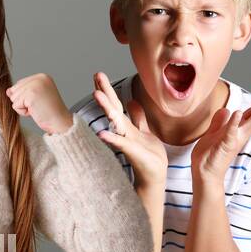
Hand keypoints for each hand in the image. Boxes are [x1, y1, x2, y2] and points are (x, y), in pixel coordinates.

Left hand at [6, 73, 72, 134]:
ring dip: (23, 107)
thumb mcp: (34, 98)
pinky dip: (23, 112)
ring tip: (37, 108)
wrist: (61, 122)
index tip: (40, 102)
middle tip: (39, 106)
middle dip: (23, 101)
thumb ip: (22, 91)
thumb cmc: (50, 112)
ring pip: (13, 98)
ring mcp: (35, 86)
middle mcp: (39, 78)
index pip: (19, 84)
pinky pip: (15, 105)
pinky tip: (35, 112)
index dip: (25, 97)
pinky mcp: (30, 95)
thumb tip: (8, 91)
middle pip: (14, 90)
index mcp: (42, 77)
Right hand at [92, 71, 167, 186]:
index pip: (116, 104)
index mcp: (128, 126)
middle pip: (113, 107)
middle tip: (96, 74)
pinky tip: (101, 133)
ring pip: (116, 121)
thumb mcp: (145, 131)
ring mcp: (127, 141)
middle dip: (105, 91)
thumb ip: (138, 117)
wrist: (154, 176)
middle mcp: (125, 131)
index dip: (108, 90)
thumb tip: (131, 100)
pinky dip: (111, 138)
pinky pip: (121, 143)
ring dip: (107, 108)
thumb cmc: (149, 156)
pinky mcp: (132, 152)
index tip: (98, 75)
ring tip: (96, 95)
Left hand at [192, 80, 250, 181]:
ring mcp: (235, 139)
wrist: (204, 173)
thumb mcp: (214, 133)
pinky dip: (234, 123)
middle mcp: (241, 133)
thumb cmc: (209, 154)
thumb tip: (227, 110)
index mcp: (238, 129)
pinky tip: (239, 112)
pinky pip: (231, 133)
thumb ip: (220, 122)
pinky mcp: (225, 145)